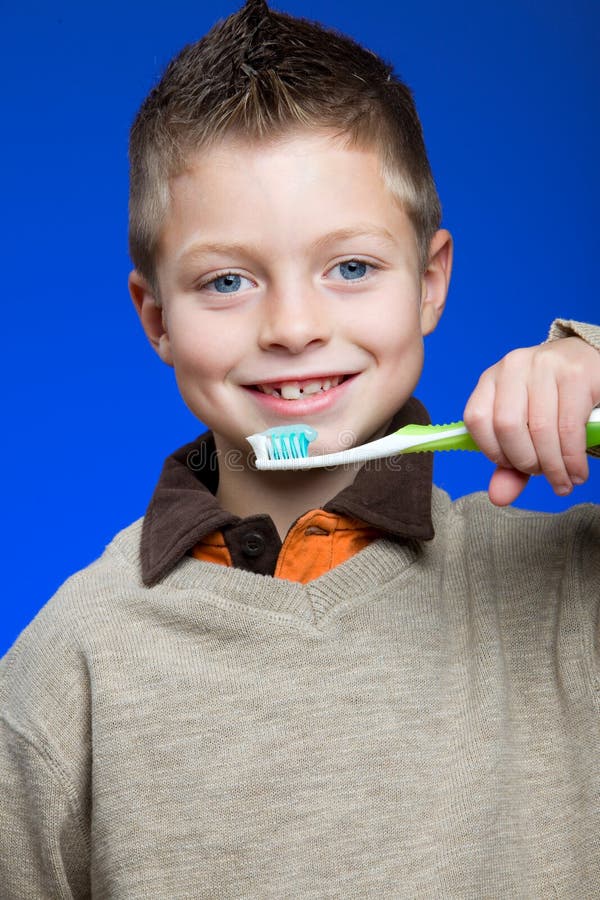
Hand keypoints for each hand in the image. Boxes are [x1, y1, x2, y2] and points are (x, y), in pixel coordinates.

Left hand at [463, 336, 599, 505]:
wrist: (589, 363)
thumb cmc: (552, 400)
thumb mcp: (525, 426)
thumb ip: (509, 462)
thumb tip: (498, 497)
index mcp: (492, 379)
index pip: (476, 419)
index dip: (492, 451)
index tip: (513, 466)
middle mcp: (513, 367)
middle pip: (507, 426)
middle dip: (526, 461)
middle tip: (543, 475)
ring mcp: (545, 366)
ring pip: (541, 429)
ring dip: (554, 466)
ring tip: (564, 482)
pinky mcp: (576, 374)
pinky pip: (569, 427)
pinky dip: (572, 459)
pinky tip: (577, 472)